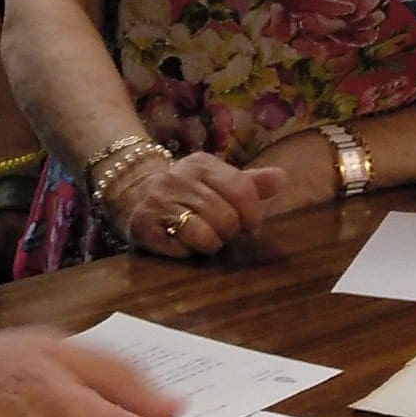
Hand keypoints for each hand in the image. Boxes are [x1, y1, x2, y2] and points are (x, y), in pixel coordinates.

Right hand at [114, 150, 287, 261]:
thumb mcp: (216, 182)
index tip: (249, 226)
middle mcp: (178, 178)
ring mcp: (159, 201)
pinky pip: (181, 248)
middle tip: (220, 232)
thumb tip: (282, 178)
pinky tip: (180, 243)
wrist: (132, 195)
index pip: (242, 189)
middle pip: (227, 217)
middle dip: (229, 232)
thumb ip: (250, 183)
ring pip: (205, 235)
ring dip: (210, 244)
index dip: (253, 215)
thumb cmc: (186, 193)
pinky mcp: (144, 226)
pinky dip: (187, 252)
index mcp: (202, 164)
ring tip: (202, 238)